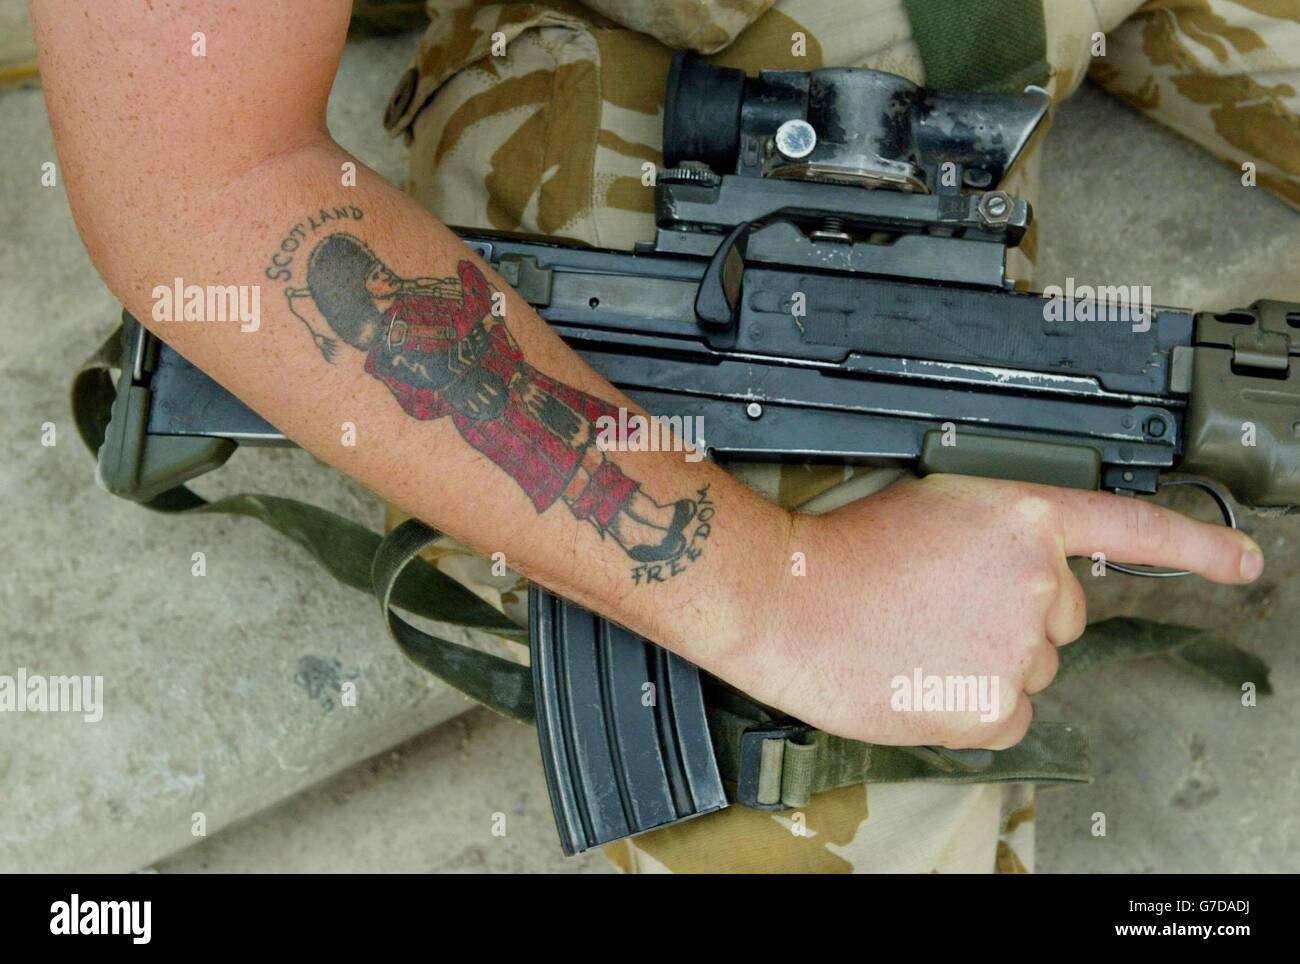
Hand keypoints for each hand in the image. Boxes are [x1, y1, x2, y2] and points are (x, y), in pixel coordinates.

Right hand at [719, 474, 1263, 749]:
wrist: (783, 599)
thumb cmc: (836, 551)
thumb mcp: (930, 510)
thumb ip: (993, 536)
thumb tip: (1012, 579)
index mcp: (1020, 516)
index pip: (1128, 528)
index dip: (1196, 549)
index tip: (1242, 565)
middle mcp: (1035, 578)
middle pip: (1063, 616)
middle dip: (1017, 618)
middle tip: (942, 609)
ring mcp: (1020, 644)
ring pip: (1031, 669)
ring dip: (988, 663)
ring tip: (917, 640)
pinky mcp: (996, 705)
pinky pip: (1010, 716)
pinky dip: (972, 706)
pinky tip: (921, 676)